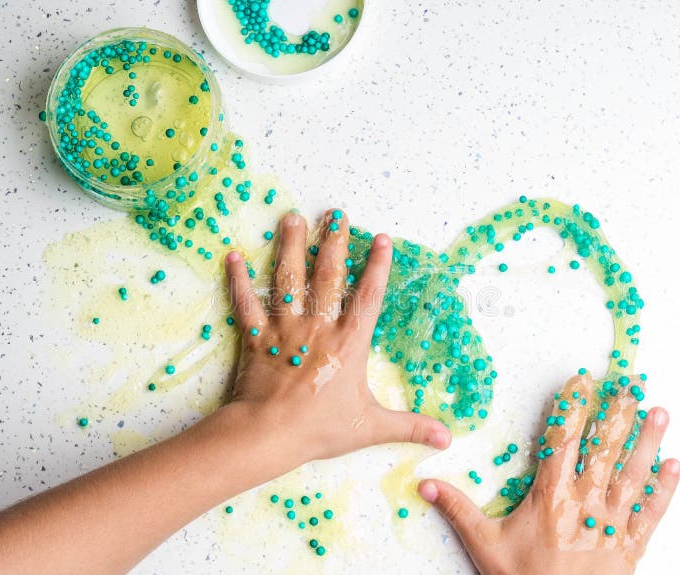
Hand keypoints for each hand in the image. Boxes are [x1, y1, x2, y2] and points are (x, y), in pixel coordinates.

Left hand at [222, 209, 451, 463]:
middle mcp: (318, 326)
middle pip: (327, 276)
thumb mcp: (370, 427)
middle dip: (333, 242)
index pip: (368, 296)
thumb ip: (409, 426)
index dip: (377, 266)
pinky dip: (238, 280)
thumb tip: (447, 438)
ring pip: (288, 280)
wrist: (268, 433)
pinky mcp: (256, 337)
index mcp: (349, 342)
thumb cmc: (319, 428)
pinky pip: (246, 303)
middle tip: (334, 214)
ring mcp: (284, 328)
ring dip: (289, 247)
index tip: (381, 239)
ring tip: (291, 218)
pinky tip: (232, 256)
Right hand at [418, 372, 679, 574]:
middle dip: (617, 415)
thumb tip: (424, 484)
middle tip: (630, 385)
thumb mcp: (485, 545)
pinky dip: (666, 489)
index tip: (582, 382)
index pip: (563, 442)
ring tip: (659, 411)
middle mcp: (585, 505)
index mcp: (550, 499)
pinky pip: (652, 513)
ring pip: (633, 475)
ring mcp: (611, 525)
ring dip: (648, 442)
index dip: (573, 408)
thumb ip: (458, 509)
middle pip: (604, 450)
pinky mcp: (630, 546)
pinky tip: (676, 465)